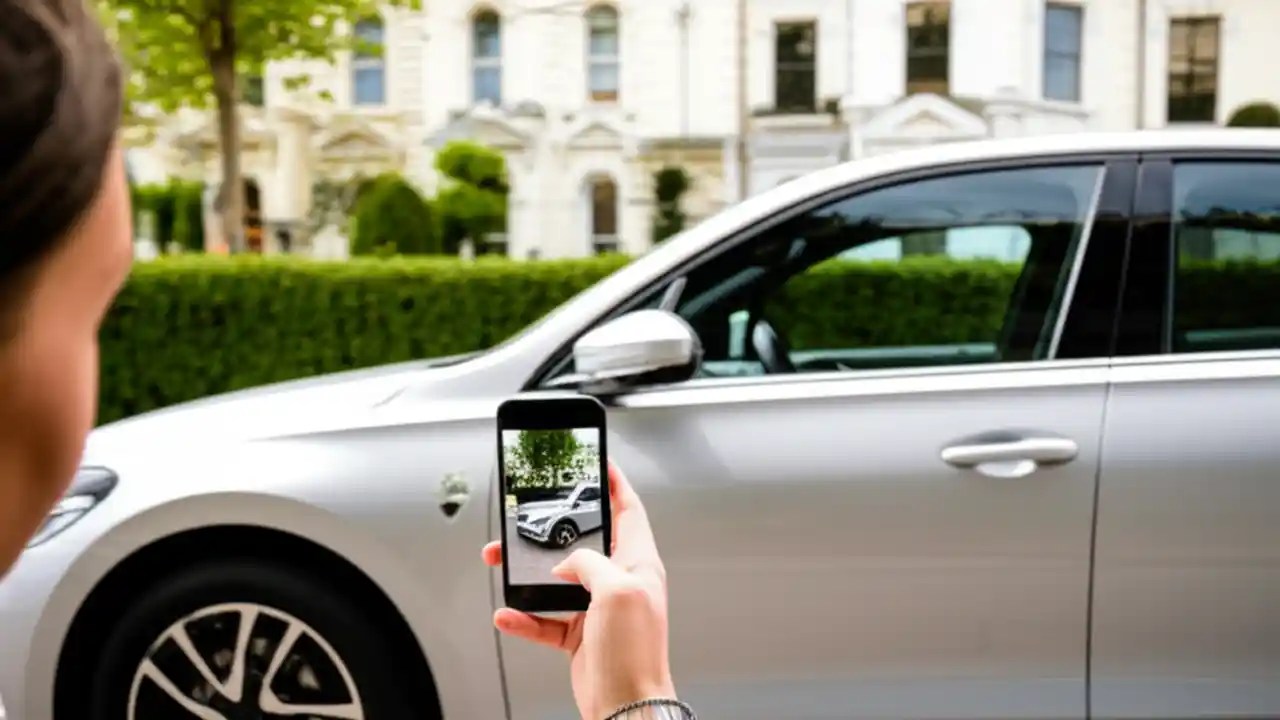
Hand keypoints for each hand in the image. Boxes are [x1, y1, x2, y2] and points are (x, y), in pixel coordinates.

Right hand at [482, 462, 674, 719]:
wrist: (626, 708)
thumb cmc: (636, 653)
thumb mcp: (618, 590)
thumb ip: (590, 563)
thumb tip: (567, 564)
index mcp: (639, 564)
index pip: (629, 511)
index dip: (615, 484)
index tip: (599, 463)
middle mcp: (619, 583)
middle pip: (583, 543)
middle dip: (552, 529)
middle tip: (529, 515)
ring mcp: (599, 609)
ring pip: (556, 580)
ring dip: (527, 575)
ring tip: (501, 563)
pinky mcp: (580, 636)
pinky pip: (545, 620)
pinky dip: (524, 617)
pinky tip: (508, 614)